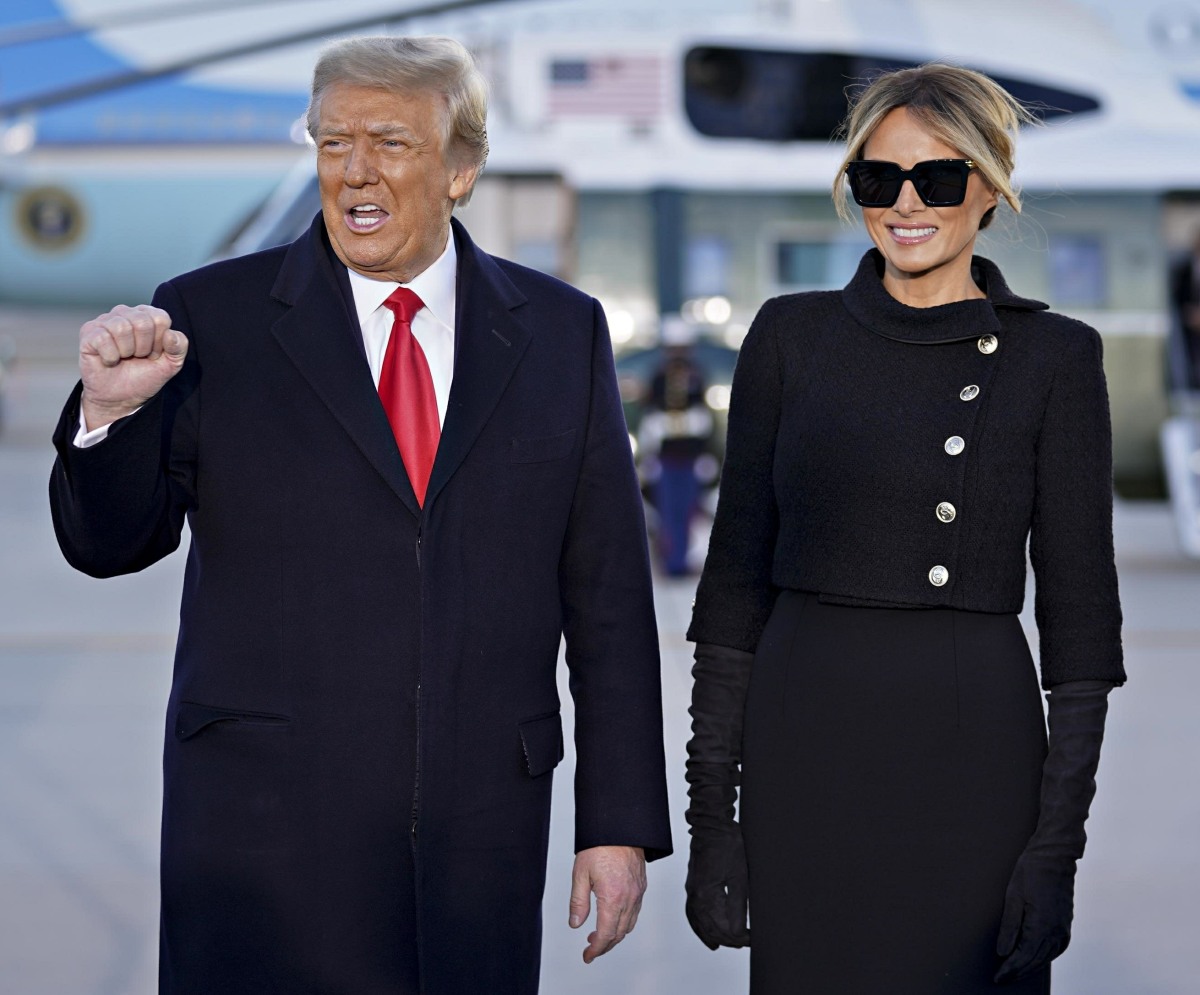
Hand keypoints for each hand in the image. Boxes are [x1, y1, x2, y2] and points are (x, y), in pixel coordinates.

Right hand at [79, 304, 188, 429]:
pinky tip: (109, 360)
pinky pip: (103, 338)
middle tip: (137, 357)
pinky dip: (110, 356)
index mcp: (147, 315)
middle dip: (144, 348)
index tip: (153, 354)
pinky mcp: (88, 332)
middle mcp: (125, 312)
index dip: (160, 343)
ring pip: (121, 328)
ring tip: (123, 358)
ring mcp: (104, 321)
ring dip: (126, 352)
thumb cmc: (145, 376)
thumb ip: (179, 347)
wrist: (120, 398)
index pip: (160, 318)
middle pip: (142, 322)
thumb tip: (170, 334)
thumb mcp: (171, 364)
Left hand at [568, 845, 645, 963]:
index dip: (595, 950)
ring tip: (599, 935)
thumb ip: (578, 902)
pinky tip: (613, 918)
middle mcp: (629, 898)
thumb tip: (575, 924)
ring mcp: (637, 893)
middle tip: (591, 950)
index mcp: (612, 898)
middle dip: (604, 946)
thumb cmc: (600, 846)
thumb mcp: (580, 874)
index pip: (605, 935)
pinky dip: (624, 922)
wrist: (620, 827)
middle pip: (618, 934)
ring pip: (629, 925)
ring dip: (615, 935)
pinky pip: (635, 912)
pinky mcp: (641, 886)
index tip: (587, 956)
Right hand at [685, 826, 749, 948]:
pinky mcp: (693, 886)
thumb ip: (737, 907)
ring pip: (699, 924)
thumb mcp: (739, 877)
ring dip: (714, 935)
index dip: (738, 937)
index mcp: (706, 894)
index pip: (721, 928)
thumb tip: (739, 931)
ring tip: (728, 944)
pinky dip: (700, 926)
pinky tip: (707, 932)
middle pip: (709, 929)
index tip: (752, 939)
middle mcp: (695, 895)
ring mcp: (692, 891)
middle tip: (746, 941)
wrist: (713, 824)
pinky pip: (693, 913)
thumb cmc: (727, 845)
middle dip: (728, 939)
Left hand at [994, 850, 1074, 982]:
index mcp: (1042, 925)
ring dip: (1031, 967)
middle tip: (1002, 979)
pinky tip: (1034, 959)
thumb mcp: (1013, 895)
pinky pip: (1055, 949)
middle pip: (1036, 961)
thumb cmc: (1031, 870)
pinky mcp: (1066, 924)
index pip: (1024, 957)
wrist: (1054, 855)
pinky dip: (1043, 958)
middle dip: (1018, 972)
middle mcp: (1057, 931)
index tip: (998, 978)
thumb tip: (1003, 952)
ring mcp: (1064, 928)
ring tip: (1014, 972)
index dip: (1010, 970)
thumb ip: (1009, 926)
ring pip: (1047, 957)